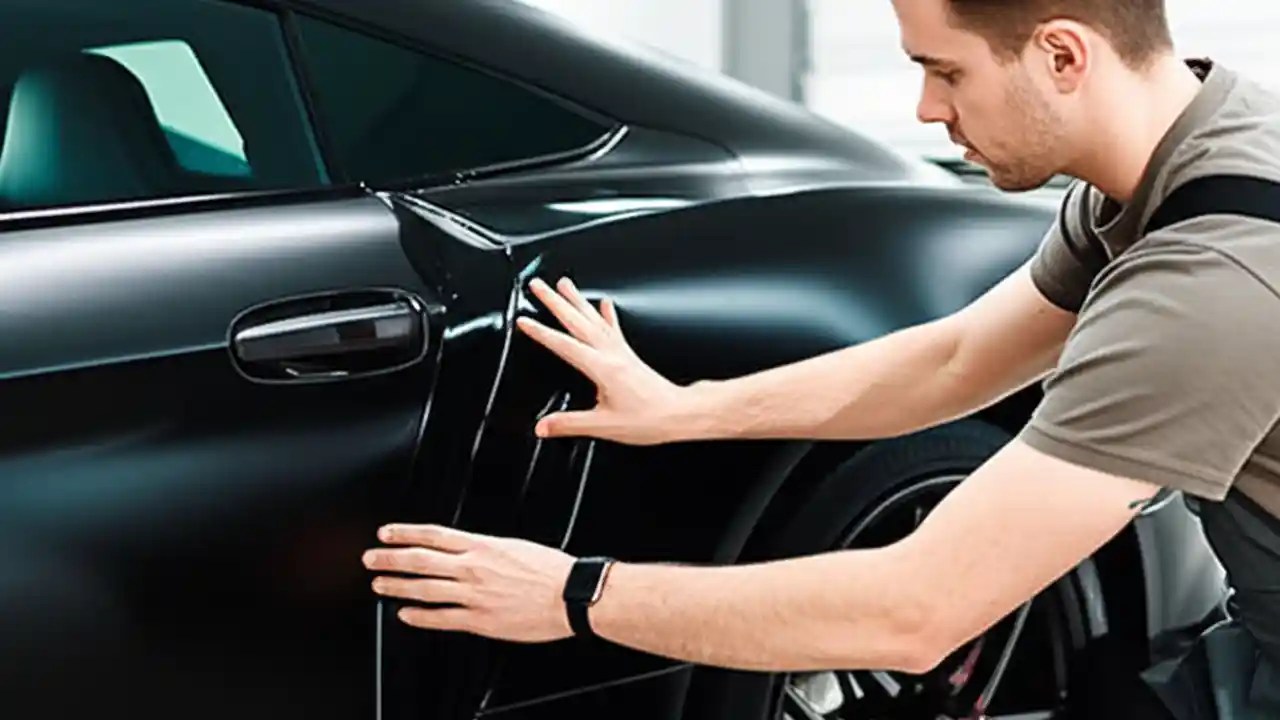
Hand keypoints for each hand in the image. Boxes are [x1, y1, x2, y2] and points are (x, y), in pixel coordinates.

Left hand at [363, 524, 575, 642]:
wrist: (570, 595)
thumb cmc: (551, 570)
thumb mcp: (515, 546)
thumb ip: (486, 549)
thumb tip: (466, 548)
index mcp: (483, 546)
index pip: (433, 535)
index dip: (405, 533)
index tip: (387, 533)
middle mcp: (473, 568)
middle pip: (420, 560)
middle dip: (391, 558)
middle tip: (370, 558)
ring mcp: (474, 595)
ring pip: (424, 588)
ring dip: (397, 585)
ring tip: (379, 584)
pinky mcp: (479, 620)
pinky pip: (441, 618)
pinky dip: (419, 616)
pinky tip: (405, 614)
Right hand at [516, 276, 689, 444]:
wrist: (679, 414)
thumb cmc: (649, 418)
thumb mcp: (604, 426)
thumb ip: (570, 424)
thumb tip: (543, 426)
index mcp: (603, 368)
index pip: (565, 345)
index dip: (542, 333)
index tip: (525, 321)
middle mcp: (612, 354)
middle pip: (578, 321)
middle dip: (555, 302)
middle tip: (539, 286)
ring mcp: (621, 352)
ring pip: (594, 319)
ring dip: (578, 300)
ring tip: (564, 283)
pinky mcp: (629, 355)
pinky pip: (615, 328)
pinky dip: (608, 313)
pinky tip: (605, 303)